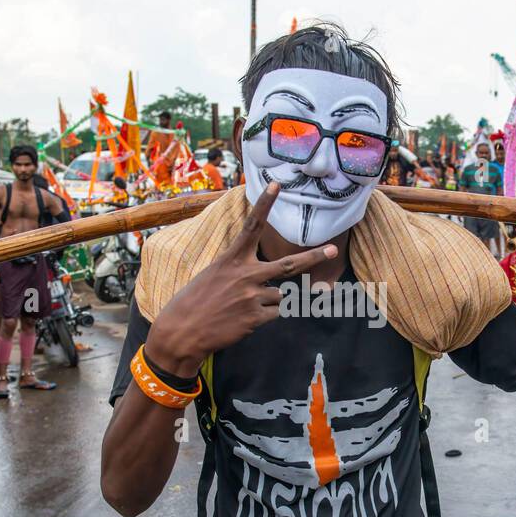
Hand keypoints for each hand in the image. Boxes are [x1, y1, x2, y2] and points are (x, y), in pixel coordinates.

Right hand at [144, 183, 336, 377]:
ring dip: (270, 301)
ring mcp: (252, 296)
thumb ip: (241, 271)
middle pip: (289, 265)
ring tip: (243, 308)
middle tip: (333, 250)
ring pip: (281, 295)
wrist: (182, 331)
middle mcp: (245, 274)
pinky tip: (244, 320)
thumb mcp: (213, 275)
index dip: (265, 205)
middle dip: (314, 257)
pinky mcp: (255, 317)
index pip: (252, 226)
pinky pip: (275, 313)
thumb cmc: (196, 301)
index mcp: (232, 258)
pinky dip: (265, 316)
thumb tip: (271, 283)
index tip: (276, 185)